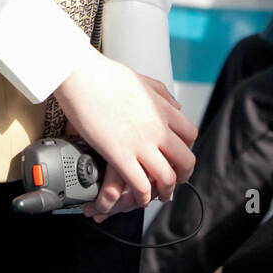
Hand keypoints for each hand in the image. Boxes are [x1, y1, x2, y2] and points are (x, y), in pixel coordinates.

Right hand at [54, 50, 197, 218]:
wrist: (82, 76)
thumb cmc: (104, 75)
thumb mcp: (141, 80)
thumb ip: (160, 93)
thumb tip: (174, 105)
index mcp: (163, 109)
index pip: (190, 136)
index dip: (186, 149)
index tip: (177, 155)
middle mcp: (157, 128)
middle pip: (186, 161)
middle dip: (183, 175)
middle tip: (175, 179)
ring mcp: (141, 143)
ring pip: (167, 178)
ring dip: (165, 191)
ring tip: (159, 195)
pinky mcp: (121, 155)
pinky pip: (141, 186)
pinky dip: (143, 197)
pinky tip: (138, 197)